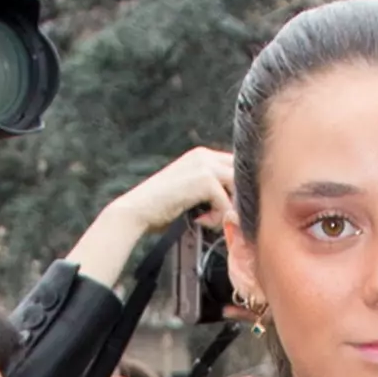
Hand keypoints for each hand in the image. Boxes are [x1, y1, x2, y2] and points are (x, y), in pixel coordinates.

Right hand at [107, 146, 237, 238]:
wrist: (136, 211)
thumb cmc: (159, 207)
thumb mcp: (189, 191)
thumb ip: (211, 188)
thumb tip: (237, 202)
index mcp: (200, 155)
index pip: (235, 166)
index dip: (235, 189)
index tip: (227, 209)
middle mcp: (204, 155)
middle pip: (241, 176)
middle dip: (235, 199)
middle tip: (220, 216)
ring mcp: (205, 165)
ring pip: (237, 189)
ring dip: (227, 209)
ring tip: (207, 220)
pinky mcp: (205, 180)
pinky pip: (227, 203)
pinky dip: (216, 218)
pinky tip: (198, 221)